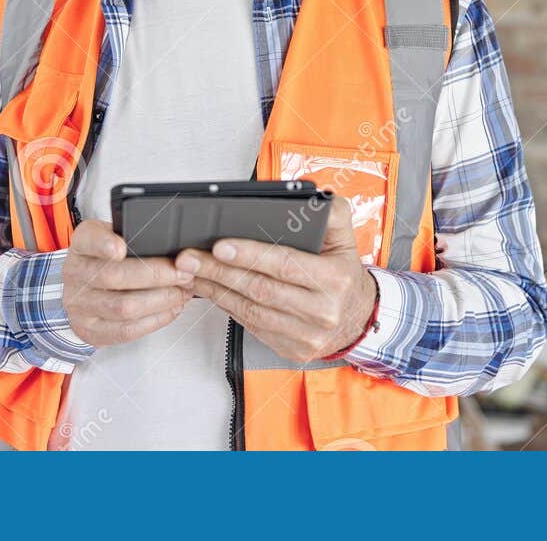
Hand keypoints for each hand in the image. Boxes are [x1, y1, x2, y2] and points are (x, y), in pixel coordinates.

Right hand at [62, 219, 193, 347]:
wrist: (83, 290)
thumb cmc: (106, 260)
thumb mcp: (112, 238)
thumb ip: (134, 236)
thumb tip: (171, 243)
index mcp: (81, 245)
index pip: (88, 240)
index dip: (103, 244)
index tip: (120, 248)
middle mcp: (75, 274)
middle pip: (115, 277)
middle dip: (156, 276)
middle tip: (183, 274)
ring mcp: (79, 305)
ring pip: (123, 307)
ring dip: (160, 300)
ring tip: (182, 293)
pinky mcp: (90, 330)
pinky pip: (125, 330)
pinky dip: (154, 320)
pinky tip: (171, 309)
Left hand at [176, 196, 376, 362]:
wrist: (357, 319)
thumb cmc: (342, 275)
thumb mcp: (346, 239)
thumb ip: (331, 214)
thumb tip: (314, 197)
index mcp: (334, 279)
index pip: (285, 265)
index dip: (250, 256)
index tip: (219, 246)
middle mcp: (321, 310)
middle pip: (260, 289)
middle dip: (219, 272)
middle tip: (189, 258)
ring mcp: (306, 335)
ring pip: (251, 311)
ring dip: (216, 290)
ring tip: (191, 273)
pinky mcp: (291, 349)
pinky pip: (252, 326)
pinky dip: (227, 306)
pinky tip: (211, 291)